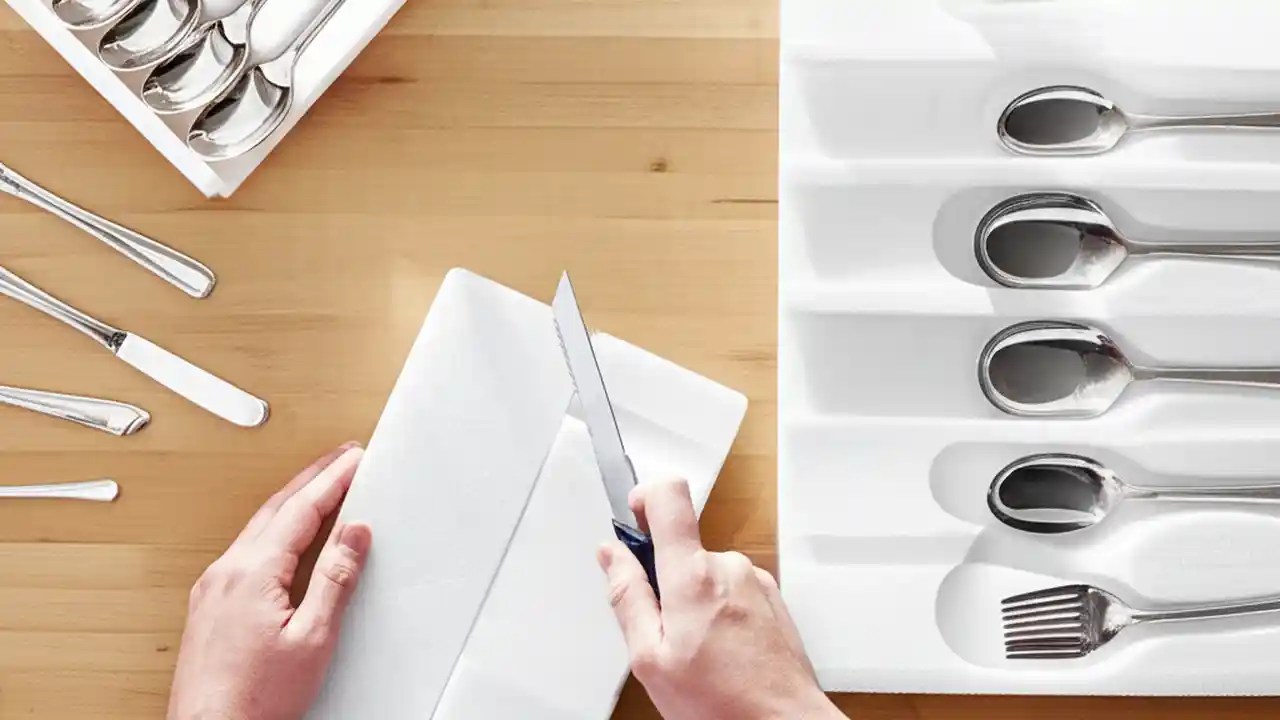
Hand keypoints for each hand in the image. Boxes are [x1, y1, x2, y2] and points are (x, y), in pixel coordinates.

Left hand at [168, 444, 371, 719]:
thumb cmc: (256, 700)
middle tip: (341, 459)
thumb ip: (335, 579)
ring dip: (292, 501)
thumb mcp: (313, 638)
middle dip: (312, 478)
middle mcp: (225, 573)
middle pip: (276, 508)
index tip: (354, 459)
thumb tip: (353, 534)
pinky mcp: (208, 606)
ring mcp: (212, 588)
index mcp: (252, 573)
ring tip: (320, 488)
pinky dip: (273, 529)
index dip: (332, 479)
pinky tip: (285, 536)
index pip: (301, 510)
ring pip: (258, 527)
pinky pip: (245, 549)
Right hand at [597, 478, 842, 719]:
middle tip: (665, 630)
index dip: (646, 496)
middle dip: (665, 580)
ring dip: (694, 601)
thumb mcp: (650, 658)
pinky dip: (720, 612)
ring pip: (707, 573)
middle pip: (683, 546)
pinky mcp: (773, 597)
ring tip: (698, 651)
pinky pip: (732, 589)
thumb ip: (627, 597)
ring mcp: (756, 581)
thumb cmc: (721, 703)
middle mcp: (729, 567)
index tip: (634, 515)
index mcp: (693, 575)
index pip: (669, 496)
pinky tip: (721, 651)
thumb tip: (611, 555)